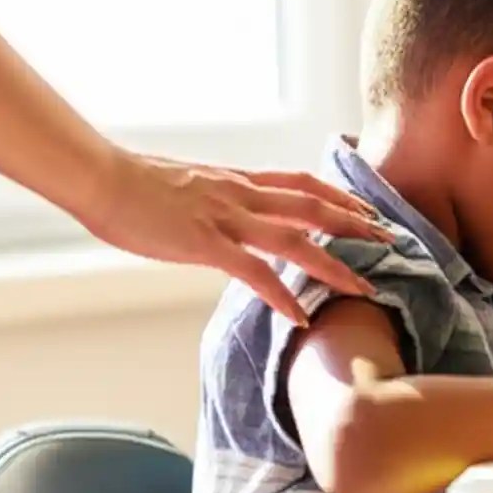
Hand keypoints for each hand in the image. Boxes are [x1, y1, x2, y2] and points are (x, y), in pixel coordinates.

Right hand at [79, 151, 393, 325]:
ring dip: (332, 262)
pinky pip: (253, 272)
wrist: (102, 177)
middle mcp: (239, 195)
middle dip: (355, 223)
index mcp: (234, 180)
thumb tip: (216, 209)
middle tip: (390, 240)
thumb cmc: (132, 182)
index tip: (365, 209)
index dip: (337, 195)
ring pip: (294, 237)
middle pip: (312, 205)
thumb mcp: (183, 183)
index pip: (300, 182)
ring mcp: (224, 218)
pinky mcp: (204, 243)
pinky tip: (300, 315)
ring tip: (363, 285)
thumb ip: (209, 197)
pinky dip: (281, 294)